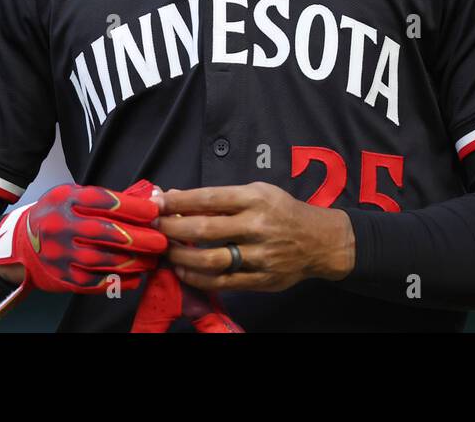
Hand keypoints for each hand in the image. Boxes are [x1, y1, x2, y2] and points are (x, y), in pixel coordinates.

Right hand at [0, 180, 166, 332]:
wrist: (20, 244)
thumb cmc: (55, 215)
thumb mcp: (72, 196)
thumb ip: (106, 199)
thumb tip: (146, 198)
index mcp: (64, 200)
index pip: (102, 201)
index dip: (131, 206)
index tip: (154, 211)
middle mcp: (59, 226)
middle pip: (104, 232)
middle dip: (138, 237)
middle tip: (161, 240)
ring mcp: (59, 254)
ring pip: (102, 260)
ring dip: (133, 261)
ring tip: (152, 260)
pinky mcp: (61, 277)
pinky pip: (93, 282)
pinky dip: (117, 280)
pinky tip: (135, 277)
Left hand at [154, 182, 354, 292]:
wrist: (320, 240)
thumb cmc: (282, 211)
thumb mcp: (257, 192)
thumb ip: (221, 198)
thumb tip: (177, 197)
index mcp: (255, 198)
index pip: (209, 198)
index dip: (178, 201)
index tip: (156, 203)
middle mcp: (257, 225)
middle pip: (205, 229)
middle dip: (173, 229)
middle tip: (154, 229)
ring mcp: (260, 255)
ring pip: (212, 260)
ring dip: (182, 258)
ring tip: (167, 253)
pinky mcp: (262, 279)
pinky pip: (224, 282)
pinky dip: (198, 278)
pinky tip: (185, 271)